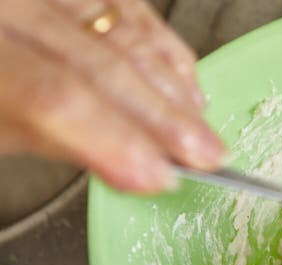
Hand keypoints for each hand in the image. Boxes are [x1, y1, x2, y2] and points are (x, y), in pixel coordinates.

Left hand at [0, 0, 225, 191]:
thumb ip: (45, 135)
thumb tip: (130, 162)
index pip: (53, 93)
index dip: (113, 138)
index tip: (157, 175)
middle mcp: (6, 6)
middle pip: (95, 56)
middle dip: (160, 114)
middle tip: (204, 154)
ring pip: (117, 20)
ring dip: (168, 80)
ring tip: (200, 122)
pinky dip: (157, 39)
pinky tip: (180, 73)